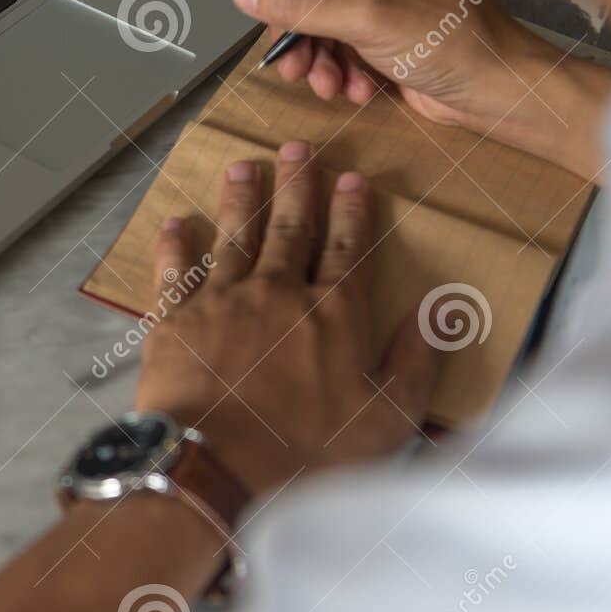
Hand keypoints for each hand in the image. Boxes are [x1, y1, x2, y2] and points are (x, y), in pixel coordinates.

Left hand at [134, 144, 437, 495]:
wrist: (219, 464)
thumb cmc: (307, 452)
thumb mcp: (386, 419)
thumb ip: (414, 362)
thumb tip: (435, 312)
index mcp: (333, 314)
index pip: (348, 248)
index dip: (352, 210)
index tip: (352, 178)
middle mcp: (279, 293)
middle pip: (291, 228)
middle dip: (297, 185)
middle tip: (296, 146)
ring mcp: (223, 301)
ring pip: (234, 236)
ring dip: (240, 199)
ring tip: (243, 166)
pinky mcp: (176, 320)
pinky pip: (176, 270)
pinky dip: (175, 244)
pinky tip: (175, 222)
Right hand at [232, 0, 610, 177]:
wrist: (501, 96)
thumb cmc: (462, 45)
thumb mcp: (371, 18)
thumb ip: (304, 3)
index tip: (304, 21)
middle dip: (305, 32)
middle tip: (297, 65)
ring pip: (321, 19)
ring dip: (319, 58)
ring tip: (328, 86)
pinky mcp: (386, 31)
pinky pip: (339, 44)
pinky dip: (339, 70)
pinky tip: (355, 89)